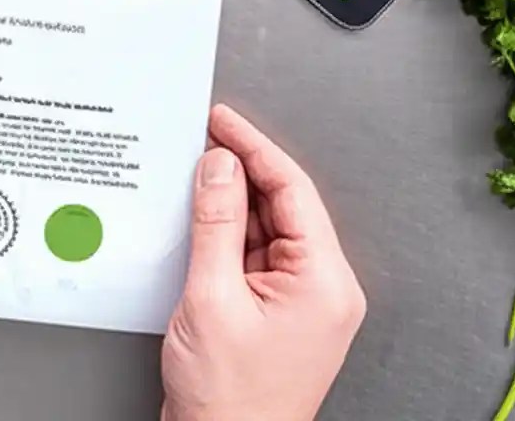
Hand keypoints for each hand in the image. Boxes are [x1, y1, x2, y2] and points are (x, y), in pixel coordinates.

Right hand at [161, 104, 365, 420]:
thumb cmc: (230, 401)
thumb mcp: (212, 297)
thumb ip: (215, 223)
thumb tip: (218, 167)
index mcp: (325, 282)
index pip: (292, 191)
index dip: (254, 148)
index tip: (222, 121)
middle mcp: (323, 289)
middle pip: (282, 208)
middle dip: (239, 175)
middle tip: (198, 143)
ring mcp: (300, 304)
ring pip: (265, 232)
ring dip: (228, 207)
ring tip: (188, 182)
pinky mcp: (275, 315)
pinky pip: (253, 259)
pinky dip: (225, 238)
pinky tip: (196, 224)